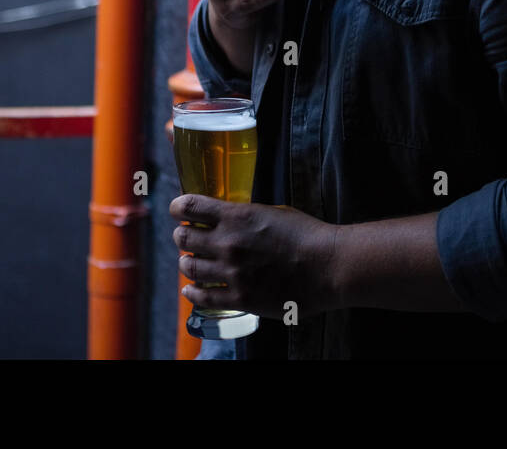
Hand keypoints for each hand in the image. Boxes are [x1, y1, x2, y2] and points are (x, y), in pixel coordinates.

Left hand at [171, 194, 341, 319]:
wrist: (328, 266)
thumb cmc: (307, 235)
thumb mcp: (273, 212)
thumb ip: (245, 217)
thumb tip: (227, 220)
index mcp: (237, 216)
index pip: (190, 207)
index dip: (179, 207)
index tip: (178, 210)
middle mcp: (228, 243)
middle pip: (183, 239)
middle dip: (182, 237)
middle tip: (186, 238)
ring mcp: (231, 273)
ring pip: (189, 268)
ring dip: (187, 264)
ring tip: (191, 263)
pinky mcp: (239, 298)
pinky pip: (203, 297)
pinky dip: (192, 292)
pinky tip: (191, 290)